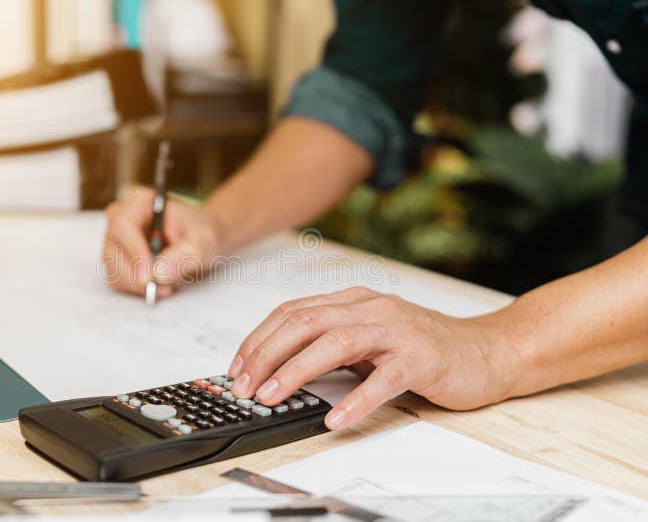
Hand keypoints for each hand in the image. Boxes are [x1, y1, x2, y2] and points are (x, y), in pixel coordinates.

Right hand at [101, 186, 221, 296]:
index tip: (150, 276)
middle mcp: (121, 217)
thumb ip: (185, 254)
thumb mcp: (204, 241)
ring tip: (168, 285)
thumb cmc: (202, 232)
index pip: (123, 226)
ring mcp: (116, 239)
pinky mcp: (117, 259)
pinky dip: (138, 289)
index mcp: (140, 201)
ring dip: (139, 285)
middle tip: (165, 287)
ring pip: (114, 270)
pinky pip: (118, 280)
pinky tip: (159, 284)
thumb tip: (158, 273)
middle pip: (113, 252)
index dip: (135, 253)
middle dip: (138, 276)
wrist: (203, 240)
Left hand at [227, 286, 514, 429]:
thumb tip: (279, 369)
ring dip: (297, 371)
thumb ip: (331, 344)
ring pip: (336, 342)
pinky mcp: (420, 359)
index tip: (237, 368)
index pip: (293, 312)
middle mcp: (370, 308)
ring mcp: (396, 331)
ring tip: (272, 396)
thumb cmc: (423, 347)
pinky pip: (383, 380)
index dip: (259, 339)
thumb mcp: (369, 337)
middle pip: (305, 323)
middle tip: (244, 386)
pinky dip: (356, 400)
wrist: (485, 350)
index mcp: (353, 301)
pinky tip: (335, 419)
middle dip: (266, 354)